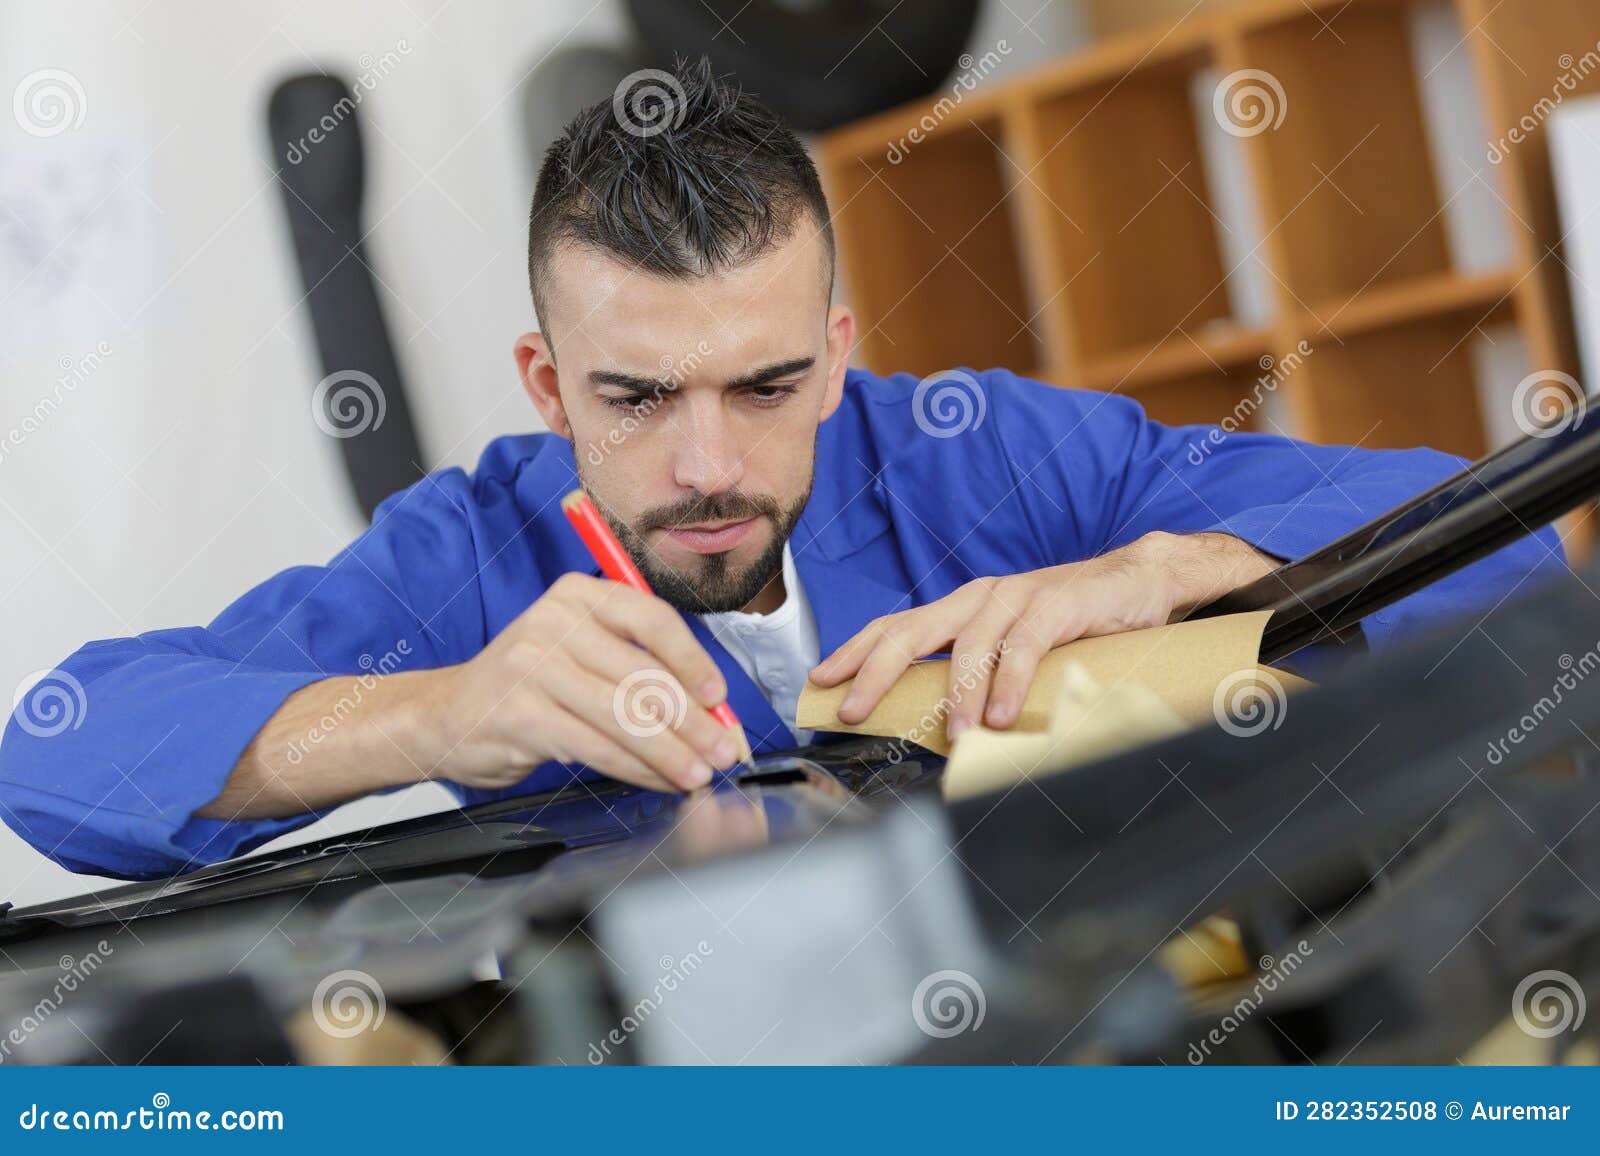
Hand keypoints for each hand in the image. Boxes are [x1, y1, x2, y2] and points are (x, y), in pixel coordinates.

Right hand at [417, 573, 739, 792]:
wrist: (445, 715)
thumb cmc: (528, 685)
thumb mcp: (579, 653)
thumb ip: (636, 667)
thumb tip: (708, 709)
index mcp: (578, 595)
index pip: (651, 619)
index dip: (692, 660)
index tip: (719, 696)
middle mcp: (555, 621)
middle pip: (642, 674)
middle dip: (693, 721)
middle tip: (724, 750)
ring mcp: (534, 665)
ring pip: (624, 715)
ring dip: (671, 752)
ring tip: (699, 773)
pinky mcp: (522, 713)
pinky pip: (596, 745)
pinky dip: (636, 768)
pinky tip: (660, 780)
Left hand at [808, 531, 1275, 743]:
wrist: (1142, 581)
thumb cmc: (1073, 625)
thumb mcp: (1016, 652)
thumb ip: (982, 678)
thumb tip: (943, 731)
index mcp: (962, 609)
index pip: (895, 628)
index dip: (854, 652)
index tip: (820, 682)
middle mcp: (980, 598)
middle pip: (912, 632)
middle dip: (875, 671)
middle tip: (852, 710)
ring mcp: (1017, 597)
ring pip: (971, 645)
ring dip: (959, 694)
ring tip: (953, 736)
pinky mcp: (1057, 604)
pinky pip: (1025, 645)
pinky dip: (1010, 681)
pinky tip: (1001, 715)